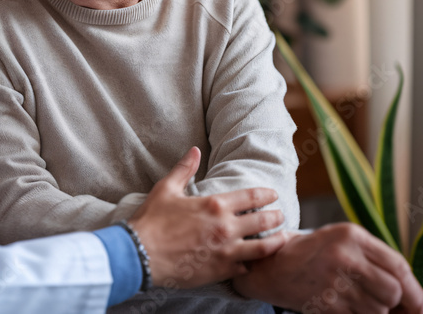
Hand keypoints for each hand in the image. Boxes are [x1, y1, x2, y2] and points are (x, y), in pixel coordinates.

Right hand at [128, 146, 287, 288]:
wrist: (140, 254)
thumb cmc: (151, 221)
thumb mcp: (166, 189)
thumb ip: (184, 169)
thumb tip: (194, 150)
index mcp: (214, 205)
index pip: (252, 196)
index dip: (266, 194)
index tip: (273, 194)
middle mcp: (225, 227)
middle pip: (263, 220)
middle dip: (276, 216)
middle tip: (280, 215)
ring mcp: (226, 251)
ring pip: (263, 247)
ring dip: (276, 241)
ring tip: (282, 238)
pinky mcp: (221, 270)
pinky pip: (246, 267)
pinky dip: (252, 263)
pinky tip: (254, 261)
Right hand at [231, 223, 422, 313]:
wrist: (271, 267)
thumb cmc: (314, 255)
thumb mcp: (343, 242)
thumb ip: (375, 259)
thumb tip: (412, 295)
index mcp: (353, 236)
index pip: (399, 266)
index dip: (415, 291)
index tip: (419, 306)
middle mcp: (345, 256)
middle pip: (393, 291)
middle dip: (395, 305)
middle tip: (387, 307)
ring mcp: (334, 280)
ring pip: (378, 310)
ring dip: (374, 312)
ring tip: (355, 300)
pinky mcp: (326, 303)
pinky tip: (345, 307)